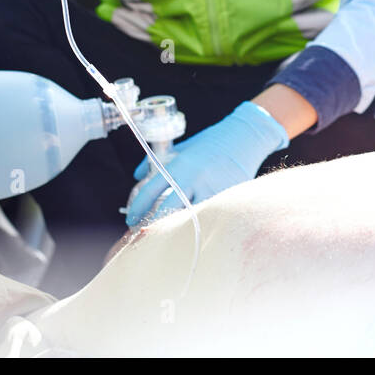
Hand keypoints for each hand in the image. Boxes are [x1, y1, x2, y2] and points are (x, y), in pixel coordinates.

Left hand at [126, 100, 288, 225]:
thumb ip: (158, 161)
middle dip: (155, 225)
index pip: (152, 190)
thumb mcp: (182, 147)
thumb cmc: (210, 142)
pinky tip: (194, 230)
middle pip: (169, 210)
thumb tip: (137, 175)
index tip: (131, 219)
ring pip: (191, 217)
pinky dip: (200, 224)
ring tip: (169, 237)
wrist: (244, 137)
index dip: (138, 207)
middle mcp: (194, 178)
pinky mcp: (228, 196)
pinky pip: (211, 216)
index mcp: (180, 165)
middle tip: (147, 235)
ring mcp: (212, 189)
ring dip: (179, 228)